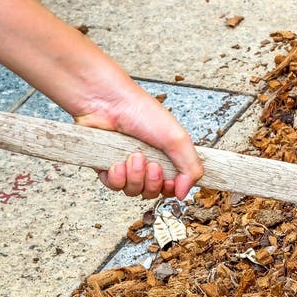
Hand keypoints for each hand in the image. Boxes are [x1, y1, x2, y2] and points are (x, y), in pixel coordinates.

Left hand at [75, 80, 202, 200]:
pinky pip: (114, 186)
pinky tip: (117, 162)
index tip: (170, 180)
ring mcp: (125, 165)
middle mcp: (146, 161)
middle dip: (152, 182)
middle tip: (152, 165)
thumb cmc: (141, 111)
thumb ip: (190, 168)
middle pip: (151, 192)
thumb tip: (184, 193)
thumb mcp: (177, 139)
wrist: (107, 102)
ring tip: (134, 157)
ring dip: (134, 177)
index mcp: (164, 155)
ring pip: (132, 190)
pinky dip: (117, 177)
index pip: (170, 186)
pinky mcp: (106, 166)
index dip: (170, 188)